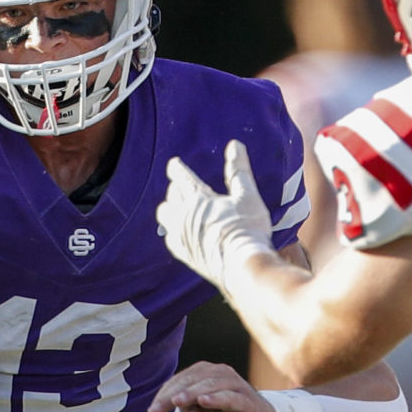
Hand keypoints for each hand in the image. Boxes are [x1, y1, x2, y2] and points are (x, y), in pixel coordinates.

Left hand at [146, 362, 279, 411]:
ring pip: (209, 385)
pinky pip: (230, 397)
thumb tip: (177, 406)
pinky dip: (216, 398)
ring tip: (176, 402)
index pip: (178, 382)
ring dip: (190, 393)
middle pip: (190, 381)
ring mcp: (235, 384)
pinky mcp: (247, 399)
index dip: (161, 398)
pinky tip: (203, 402)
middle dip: (169, 397)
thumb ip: (186, 408)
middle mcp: (219, 373)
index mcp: (205, 374)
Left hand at [158, 140, 273, 288]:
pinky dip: (171, 230)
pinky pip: (169, 237)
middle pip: (171, 195)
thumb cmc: (248, 229)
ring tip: (176, 207)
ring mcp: (181, 236)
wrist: (243, 267)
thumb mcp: (247, 196)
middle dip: (176, 187)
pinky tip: (178, 232)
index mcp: (197, 198)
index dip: (177, 168)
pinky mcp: (184, 254)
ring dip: (169, 208)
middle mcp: (183, 216)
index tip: (174, 163)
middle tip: (181, 185)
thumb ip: (238, 171)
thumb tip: (235, 145)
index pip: (181, 177)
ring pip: (164, 215)